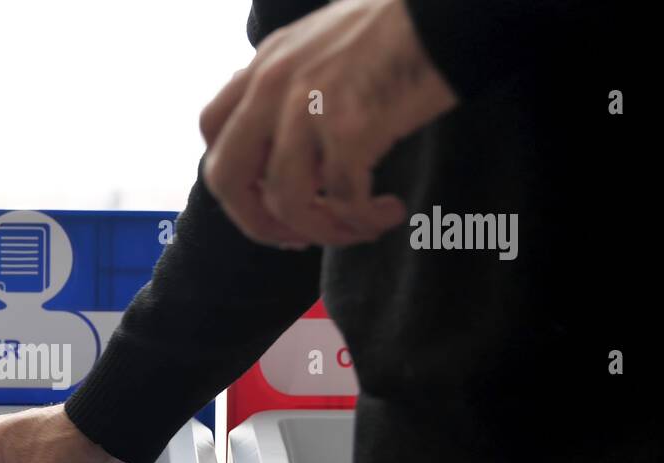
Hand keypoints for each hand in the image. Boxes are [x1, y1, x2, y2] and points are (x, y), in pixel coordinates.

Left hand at [200, 0, 456, 247]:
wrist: (451, 11)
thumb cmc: (398, 32)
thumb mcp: (318, 47)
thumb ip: (288, 90)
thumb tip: (281, 150)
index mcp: (263, 66)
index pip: (212, 130)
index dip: (232, 177)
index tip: (264, 201)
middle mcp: (273, 86)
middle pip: (227, 179)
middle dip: (258, 223)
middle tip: (296, 238)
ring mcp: (307, 107)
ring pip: (287, 202)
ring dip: (324, 230)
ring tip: (359, 228)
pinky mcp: (350, 127)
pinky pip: (343, 200)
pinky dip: (364, 221)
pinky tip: (389, 213)